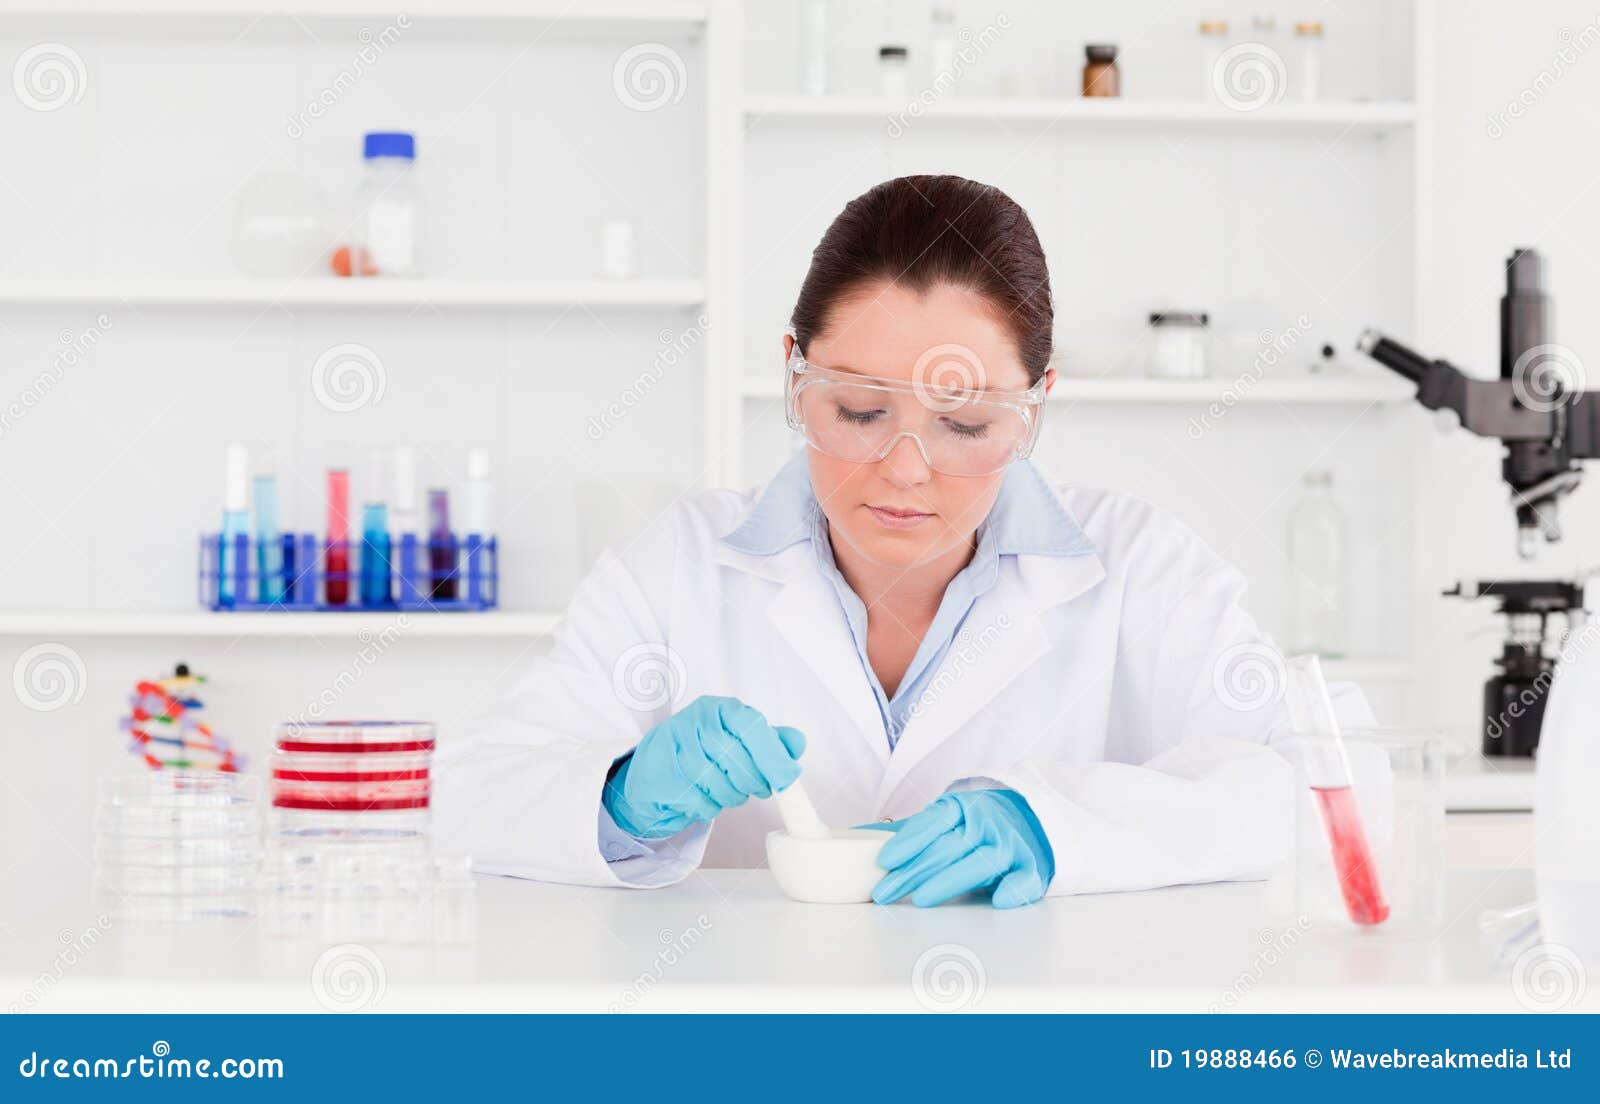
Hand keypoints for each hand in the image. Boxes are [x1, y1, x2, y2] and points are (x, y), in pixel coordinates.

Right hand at [603, 695, 805, 838]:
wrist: (655, 766)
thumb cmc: (704, 749)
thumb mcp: (738, 737)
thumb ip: (770, 740)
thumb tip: (797, 742)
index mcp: (719, 708)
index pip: (751, 726)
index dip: (772, 755)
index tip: (787, 778)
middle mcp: (694, 722)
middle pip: (735, 758)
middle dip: (754, 781)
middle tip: (760, 788)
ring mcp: (673, 748)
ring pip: (717, 782)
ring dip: (733, 795)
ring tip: (731, 791)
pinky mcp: (662, 777)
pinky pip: (699, 801)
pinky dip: (710, 807)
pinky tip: (708, 797)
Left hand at [872, 789, 1053, 908]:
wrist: (1030, 822)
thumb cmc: (976, 826)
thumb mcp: (944, 821)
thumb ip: (906, 832)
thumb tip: (854, 837)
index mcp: (961, 807)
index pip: (932, 821)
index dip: (908, 840)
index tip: (883, 859)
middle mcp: (986, 822)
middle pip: (947, 847)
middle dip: (914, 871)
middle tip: (884, 892)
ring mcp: (1010, 844)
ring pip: (981, 862)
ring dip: (952, 879)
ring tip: (923, 898)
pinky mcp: (1030, 867)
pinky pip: (1025, 877)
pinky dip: (1015, 888)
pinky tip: (999, 900)